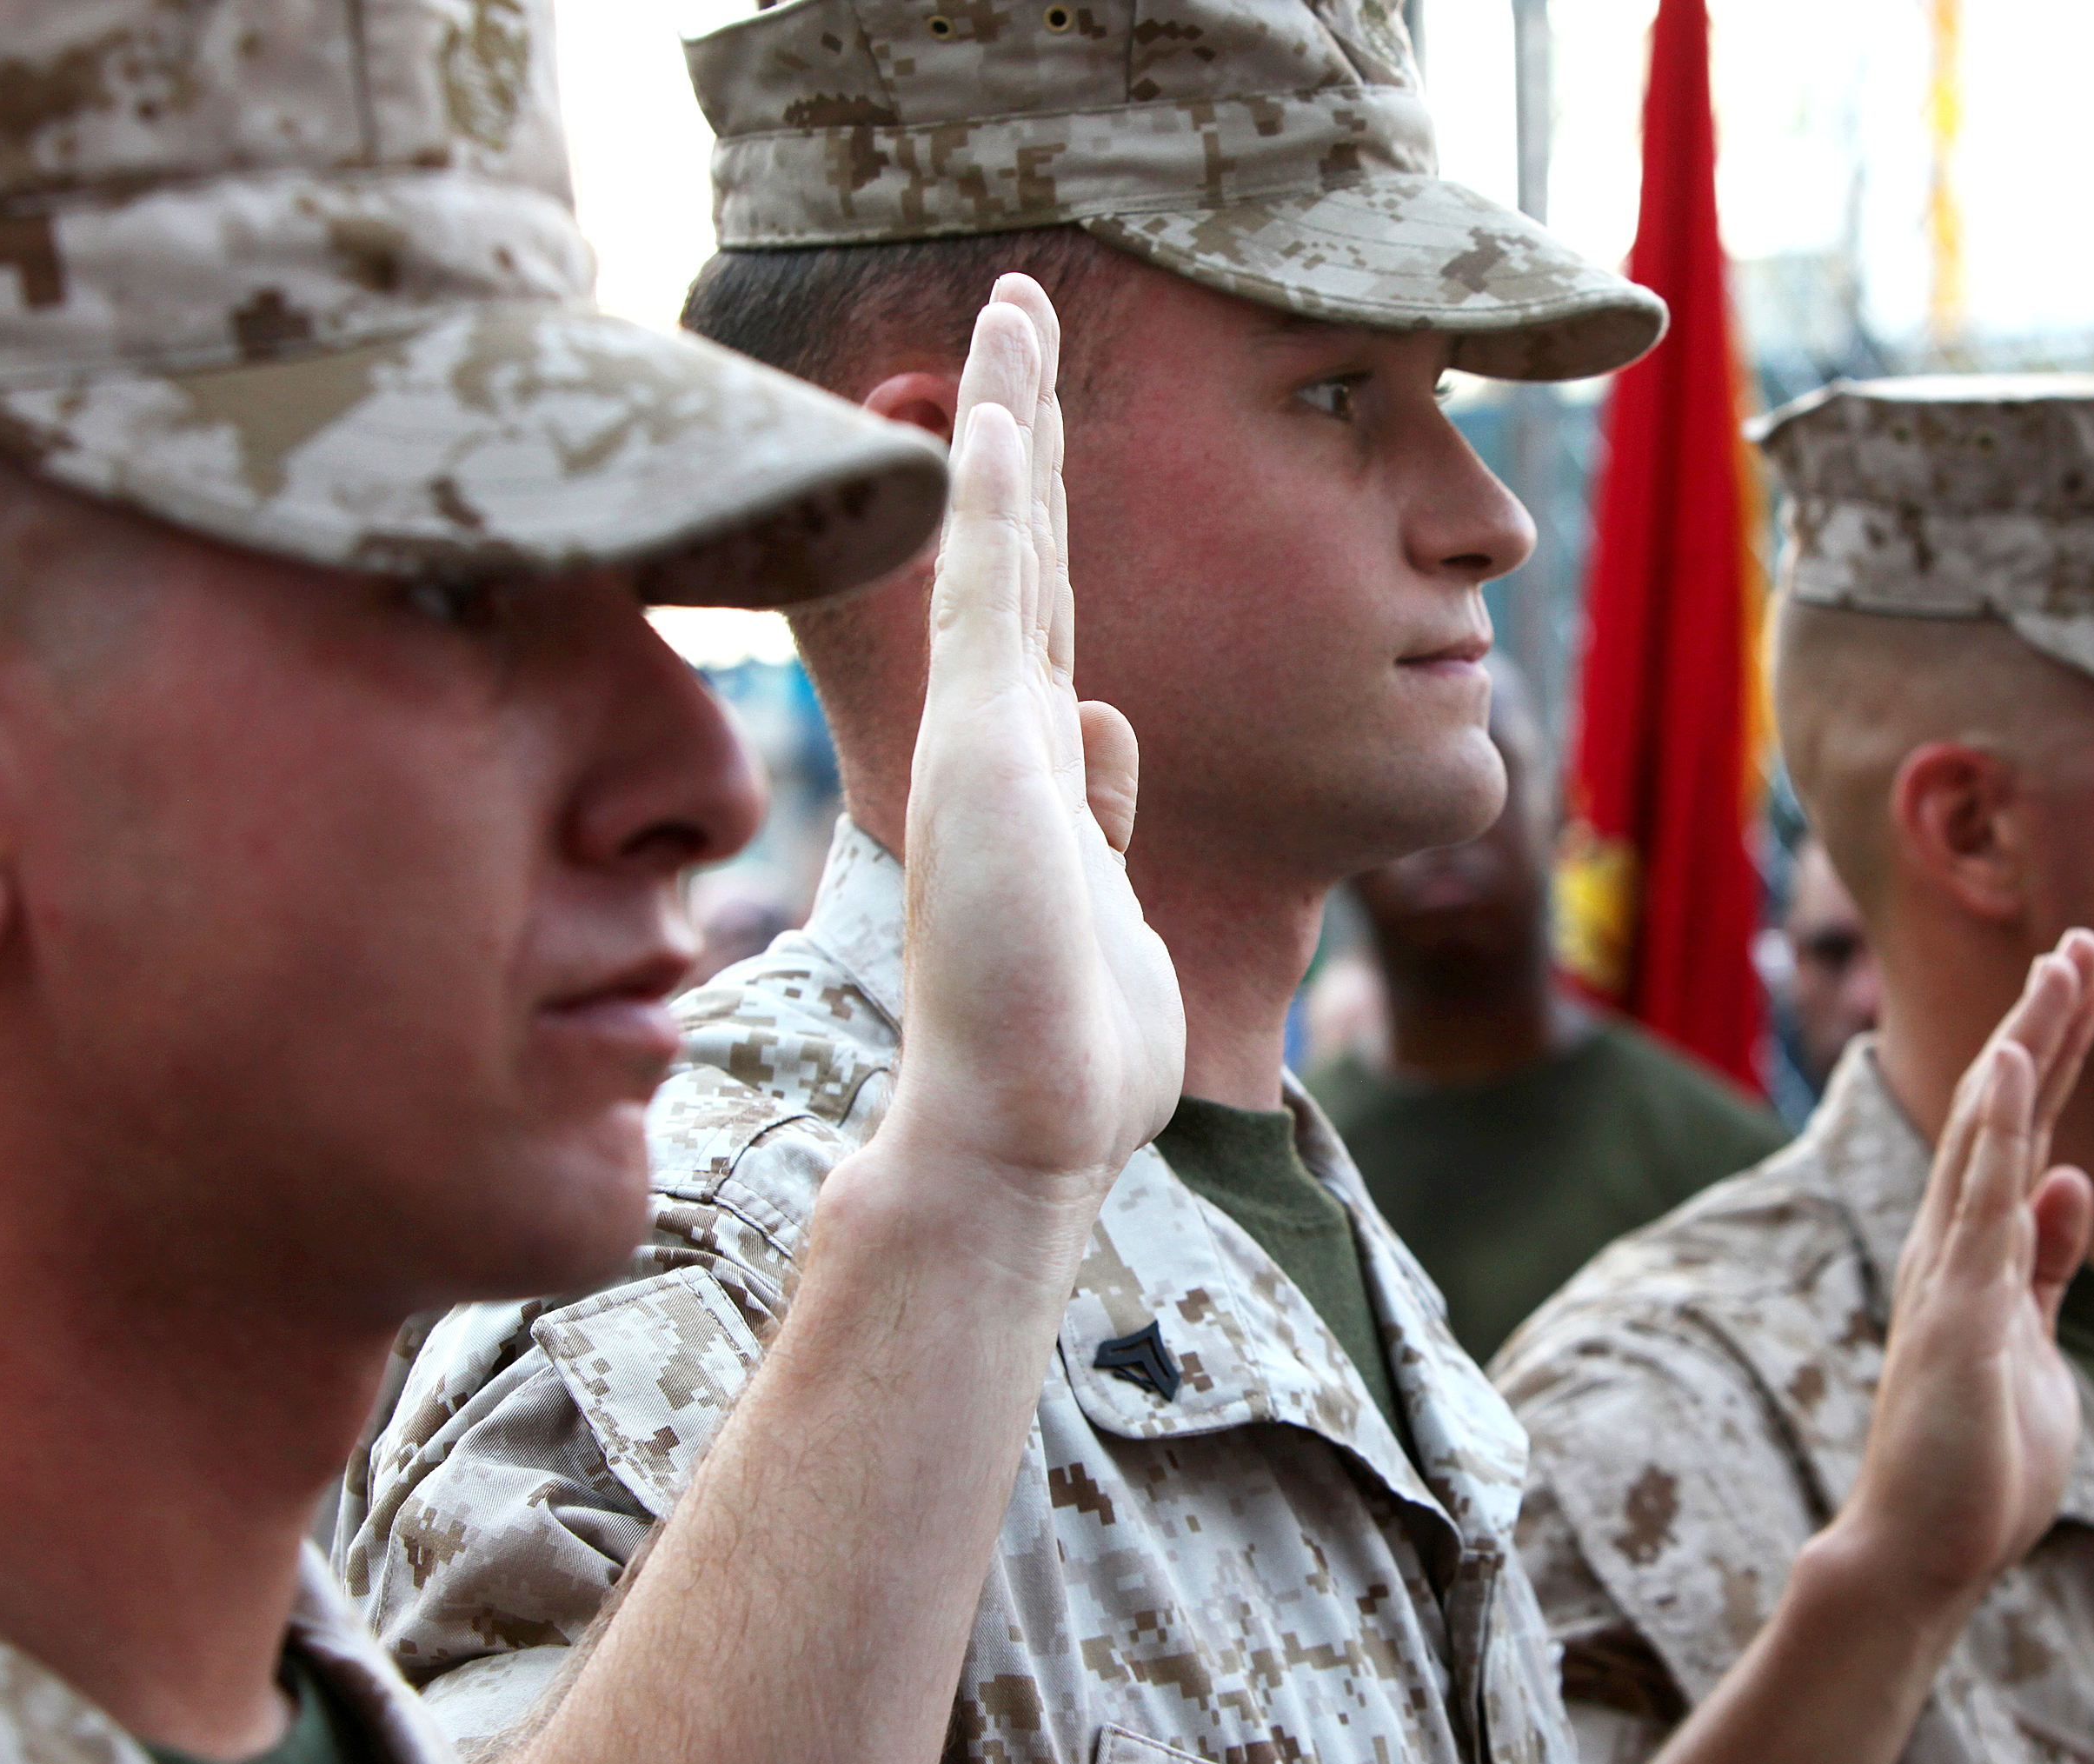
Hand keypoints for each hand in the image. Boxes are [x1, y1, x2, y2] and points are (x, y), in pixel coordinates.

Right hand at [868, 276, 1183, 1219]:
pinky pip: (995, 597)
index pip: (1052, 612)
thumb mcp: (1110, 903)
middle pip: (1025, 552)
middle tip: (1021, 320)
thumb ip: (1101, 809)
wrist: (1022, 1124)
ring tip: (1015, 309)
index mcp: (1038, 771)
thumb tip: (1111, 729)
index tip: (1047, 429)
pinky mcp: (983, 750)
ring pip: (1005, 544)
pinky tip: (1003, 406)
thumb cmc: (1071, 1047)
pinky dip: (1000, 499)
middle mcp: (1001, 738)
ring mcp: (986, 736)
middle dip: (1024, 431)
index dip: (1052, 515)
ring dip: (1011, 420)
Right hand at [1840, 932, 2093, 1605]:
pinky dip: (1999, 1122)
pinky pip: (1982, 1195)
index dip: (2060, 1054)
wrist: (1920, 1551)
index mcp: (1977, 1252)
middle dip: (2050, 1024)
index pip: (2026, 1132)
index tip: (2089, 983)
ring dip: (2031, 1046)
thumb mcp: (2033, 1343)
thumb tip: (2072, 1182)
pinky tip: (2016, 1061)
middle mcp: (1954, 1243)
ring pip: (1992, 1131)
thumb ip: (2047, 1264)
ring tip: (2064, 969)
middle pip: (2005, 1109)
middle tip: (2084, 941)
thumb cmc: (1977, 1463)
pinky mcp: (1959, 1303)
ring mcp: (1952, 1268)